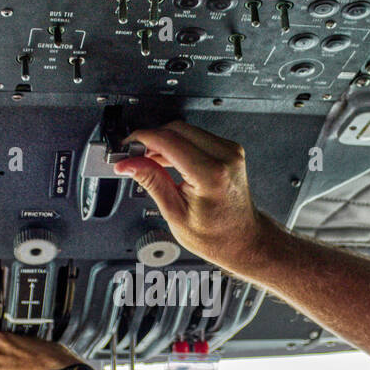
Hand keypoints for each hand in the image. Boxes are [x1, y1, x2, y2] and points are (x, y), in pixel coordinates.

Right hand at [114, 121, 267, 272]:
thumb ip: (151, 182)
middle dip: (151, 139)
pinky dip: (178, 144)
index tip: (126, 148)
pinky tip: (167, 160)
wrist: (242, 239)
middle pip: (176, 130)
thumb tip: (129, 164)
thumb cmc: (216, 236)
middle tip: (134, 156)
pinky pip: (197, 137)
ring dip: (164, 141)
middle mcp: (225, 157)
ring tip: (149, 162)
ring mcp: (230, 151)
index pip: (168, 141)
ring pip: (186, 130)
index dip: (141, 141)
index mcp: (211, 175)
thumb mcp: (175, 213)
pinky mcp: (230, 150)